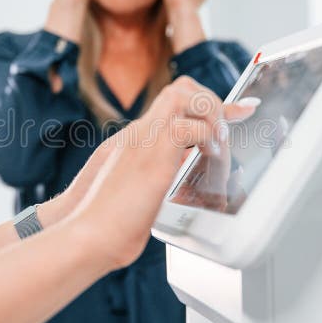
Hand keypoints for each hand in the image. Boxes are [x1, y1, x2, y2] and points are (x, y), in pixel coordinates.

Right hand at [70, 77, 257, 269]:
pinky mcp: (153, 156)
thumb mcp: (140, 191)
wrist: (87, 234)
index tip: (234, 111)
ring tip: (218, 143)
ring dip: (210, 113)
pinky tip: (211, 157)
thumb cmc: (110, 223)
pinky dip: (208, 137)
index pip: (175, 104)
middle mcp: (140, 132)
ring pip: (182, 94)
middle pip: (181, 88)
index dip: (207, 104)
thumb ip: (158, 174)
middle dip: (212, 102)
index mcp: (137, 140)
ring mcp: (144, 139)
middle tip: (226, 130)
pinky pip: (188, 128)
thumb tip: (180, 169)